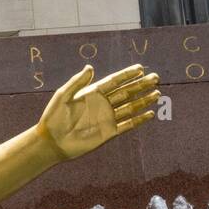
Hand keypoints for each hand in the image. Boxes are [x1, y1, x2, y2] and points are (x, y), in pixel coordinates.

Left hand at [37, 64, 159, 160]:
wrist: (52, 141)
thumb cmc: (53, 117)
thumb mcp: (63, 96)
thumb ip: (77, 82)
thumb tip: (90, 67)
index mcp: (92, 93)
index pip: (113, 81)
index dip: (127, 74)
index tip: (140, 68)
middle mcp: (102, 104)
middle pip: (126, 92)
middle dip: (140, 85)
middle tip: (155, 77)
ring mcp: (107, 118)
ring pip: (130, 107)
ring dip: (143, 100)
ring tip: (157, 93)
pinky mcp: (109, 132)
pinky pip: (127, 125)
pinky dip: (139, 120)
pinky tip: (150, 114)